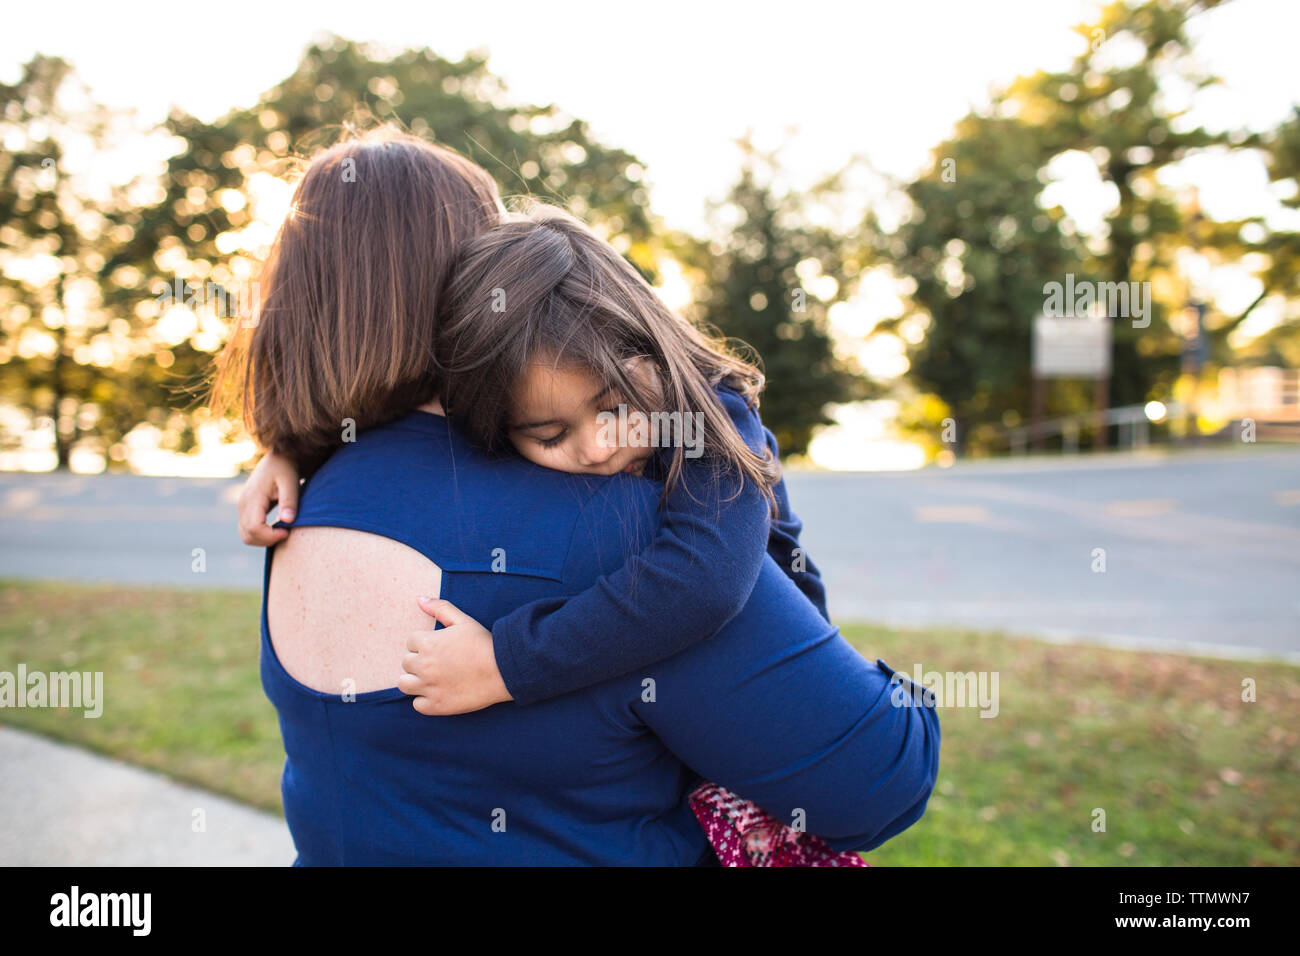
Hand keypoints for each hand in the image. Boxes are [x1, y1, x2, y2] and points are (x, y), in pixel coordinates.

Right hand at [237, 452, 300, 545]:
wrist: (278, 458)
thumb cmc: (286, 468)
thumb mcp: (291, 482)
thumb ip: (289, 501)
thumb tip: (288, 520)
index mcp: (253, 497)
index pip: (254, 528)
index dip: (270, 536)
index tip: (288, 531)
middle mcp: (243, 504)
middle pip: (247, 535)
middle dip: (267, 540)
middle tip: (286, 532)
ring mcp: (243, 507)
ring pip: (246, 536)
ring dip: (263, 540)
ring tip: (282, 531)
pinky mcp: (246, 509)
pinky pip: (248, 530)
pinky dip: (261, 535)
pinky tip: (277, 528)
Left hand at [398, 598, 512, 715]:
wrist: (503, 671)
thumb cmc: (483, 643)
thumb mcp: (463, 620)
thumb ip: (440, 608)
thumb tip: (419, 599)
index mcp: (427, 643)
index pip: (411, 642)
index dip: (425, 644)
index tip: (441, 648)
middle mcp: (423, 665)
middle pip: (406, 662)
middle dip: (420, 661)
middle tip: (441, 663)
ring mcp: (428, 687)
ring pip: (404, 683)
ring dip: (415, 681)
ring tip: (433, 678)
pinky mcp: (436, 706)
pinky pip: (417, 704)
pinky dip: (425, 700)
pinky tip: (440, 692)